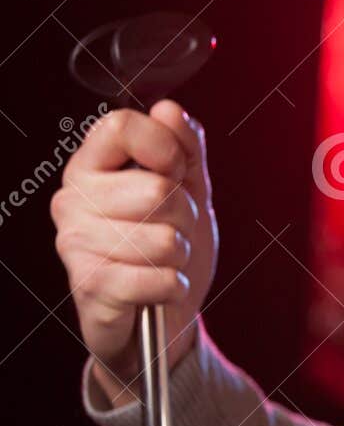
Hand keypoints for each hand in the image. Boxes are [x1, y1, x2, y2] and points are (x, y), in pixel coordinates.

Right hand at [51, 101, 217, 406]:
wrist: (162, 316)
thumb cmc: (169, 251)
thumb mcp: (188, 193)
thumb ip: (185, 149)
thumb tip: (169, 109)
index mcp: (92, 168)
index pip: (121, 126)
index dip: (166, 147)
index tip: (177, 171)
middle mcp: (73, 200)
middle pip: (155, 188)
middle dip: (184, 216)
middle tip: (172, 232)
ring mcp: (76, 243)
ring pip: (164, 238)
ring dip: (180, 255)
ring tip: (163, 261)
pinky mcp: (91, 285)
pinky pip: (161, 277)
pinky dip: (175, 285)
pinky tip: (161, 287)